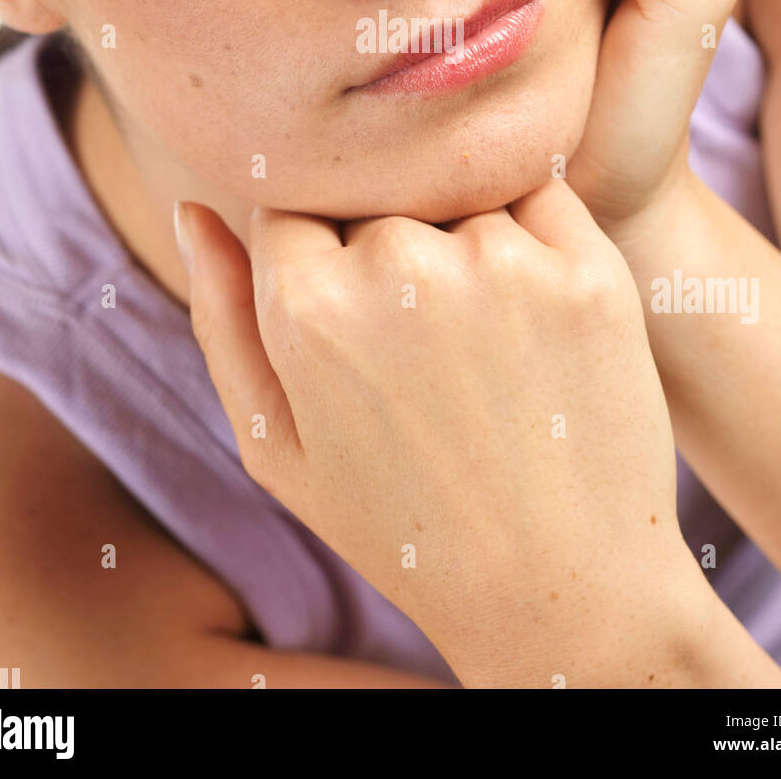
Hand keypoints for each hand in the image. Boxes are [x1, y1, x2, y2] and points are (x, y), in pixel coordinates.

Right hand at [176, 180, 704, 684]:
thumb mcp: (274, 444)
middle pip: (374, 197)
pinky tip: (536, 318)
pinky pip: (539, 196)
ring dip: (464, 241)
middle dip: (388, 248)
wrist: (560, 587)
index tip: (354, 320)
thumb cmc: (399, 522)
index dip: (317, 260)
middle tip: (426, 349)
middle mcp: (401, 266)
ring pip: (457, 194)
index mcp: (309, 305)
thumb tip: (192, 208)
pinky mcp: (588, 268)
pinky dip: (535, 235)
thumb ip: (223, 316)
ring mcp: (502, 262)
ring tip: (486, 348)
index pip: (290, 208)